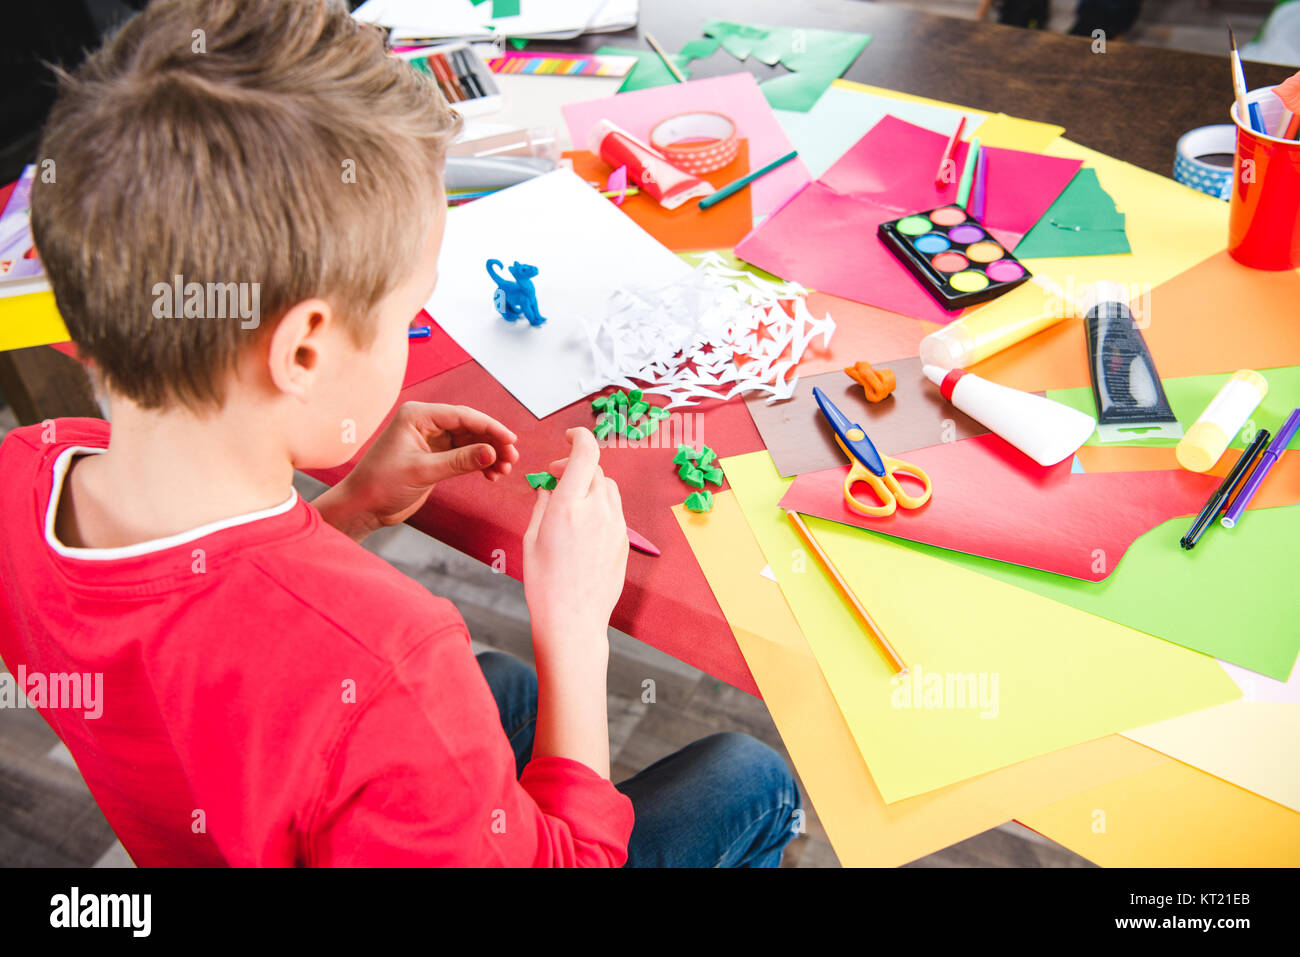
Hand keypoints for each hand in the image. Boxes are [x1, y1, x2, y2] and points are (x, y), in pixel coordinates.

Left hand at [316, 401, 518, 539]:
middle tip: (511, 459)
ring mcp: (431, 439)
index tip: (511, 441)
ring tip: (503, 471)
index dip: (490, 427)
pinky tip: (491, 475)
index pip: (462, 415)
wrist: (363, 507)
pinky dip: (479, 464)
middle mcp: (425, 423)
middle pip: (470, 427)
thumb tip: (492, 453)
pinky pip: (464, 455)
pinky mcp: (435, 456)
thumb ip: (459, 461)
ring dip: (488, 455)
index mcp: (417, 415)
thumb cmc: (381, 484)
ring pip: (470, 441)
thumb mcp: (423, 471)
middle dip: (492, 443)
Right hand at [522, 427, 627, 654]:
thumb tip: (550, 487)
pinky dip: (600, 505)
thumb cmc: (545, 584)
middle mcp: (597, 511)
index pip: (585, 452)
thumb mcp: (532, 539)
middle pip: (595, 469)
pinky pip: (615, 510)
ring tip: (571, 502)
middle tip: (556, 477)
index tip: (569, 437)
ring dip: (590, 484)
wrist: (573, 621)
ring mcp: (615, 526)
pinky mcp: (624, 540)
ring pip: (608, 488)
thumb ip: (543, 504)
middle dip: (576, 465)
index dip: (579, 436)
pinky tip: (584, 525)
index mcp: (569, 506)